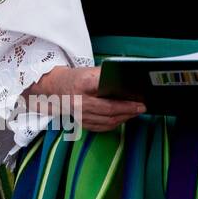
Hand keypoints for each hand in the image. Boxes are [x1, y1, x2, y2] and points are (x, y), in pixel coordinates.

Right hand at [30, 66, 144, 132]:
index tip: (139, 102)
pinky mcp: (80, 123)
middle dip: (128, 110)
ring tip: (134, 113)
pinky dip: (114, 124)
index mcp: (82, 85)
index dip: (125, 101)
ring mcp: (79, 115)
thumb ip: (106, 76)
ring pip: (107, 121)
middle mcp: (79, 102)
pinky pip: (101, 127)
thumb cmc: (75, 78)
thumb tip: (127, 83)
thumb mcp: (89, 71)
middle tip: (141, 108)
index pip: (107, 95)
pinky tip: (122, 118)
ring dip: (124, 118)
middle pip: (109, 111)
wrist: (55, 87)